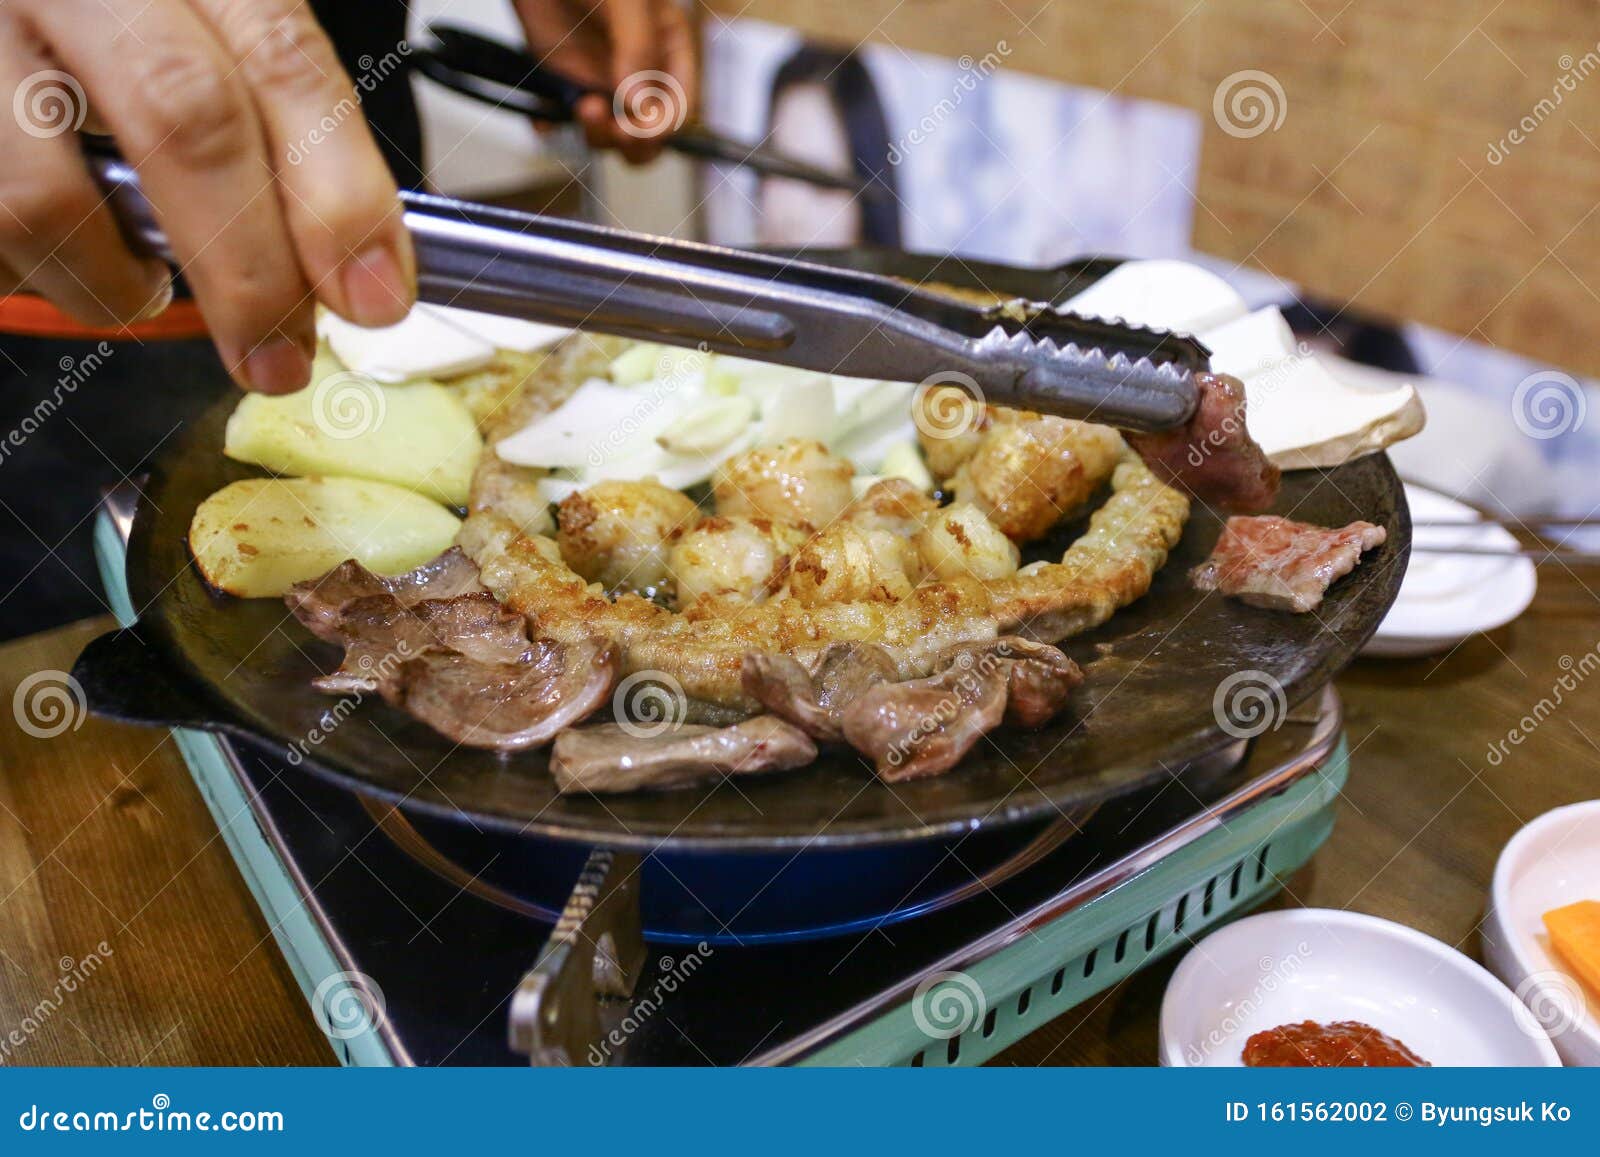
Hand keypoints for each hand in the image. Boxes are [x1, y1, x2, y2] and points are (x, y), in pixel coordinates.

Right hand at [0, 1, 413, 392]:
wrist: (17, 8)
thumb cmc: (118, 37)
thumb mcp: (208, 44)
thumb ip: (282, 130)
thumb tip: (366, 272)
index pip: (280, 58)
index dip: (338, 190)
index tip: (376, 296)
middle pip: (183, 116)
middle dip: (250, 268)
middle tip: (280, 358)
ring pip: (44, 197)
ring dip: (112, 282)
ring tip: (137, 286)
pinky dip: (33, 273)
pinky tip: (53, 257)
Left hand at [513, 0, 698, 163]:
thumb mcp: (626, 2)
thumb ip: (638, 48)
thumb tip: (640, 104)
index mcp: (667, 47)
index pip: (680, 104)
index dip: (663, 126)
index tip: (635, 128)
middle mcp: (639, 71)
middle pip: (650, 132)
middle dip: (633, 142)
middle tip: (613, 132)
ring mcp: (603, 80)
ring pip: (611, 133)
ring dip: (596, 134)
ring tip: (579, 107)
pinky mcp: (567, 82)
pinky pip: (566, 119)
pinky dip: (556, 127)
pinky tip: (547, 121)